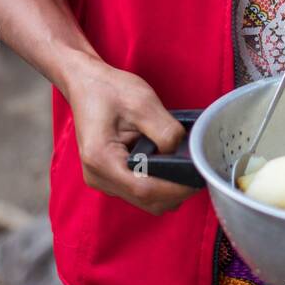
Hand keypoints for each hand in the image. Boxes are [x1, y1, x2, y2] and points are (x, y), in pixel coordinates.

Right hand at [66, 55, 200, 215]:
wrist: (86, 83)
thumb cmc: (109, 89)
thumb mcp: (143, 103)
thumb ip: (166, 131)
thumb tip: (184, 155)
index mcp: (101, 159)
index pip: (145, 190)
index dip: (176, 188)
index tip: (199, 177)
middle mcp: (98, 176)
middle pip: (146, 201)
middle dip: (175, 190)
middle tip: (197, 168)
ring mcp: (101, 180)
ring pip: (144, 200)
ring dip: (167, 188)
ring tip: (182, 163)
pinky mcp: (108, 177)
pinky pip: (138, 190)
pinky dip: (156, 182)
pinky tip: (166, 162)